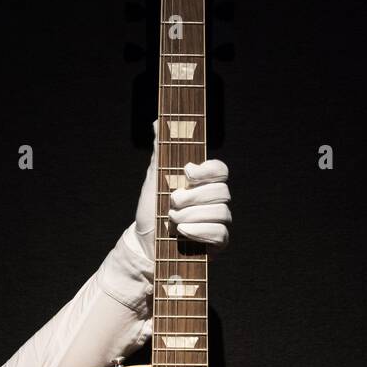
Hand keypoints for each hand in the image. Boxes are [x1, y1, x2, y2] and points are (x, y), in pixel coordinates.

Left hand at [135, 117, 230, 253]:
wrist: (144, 244)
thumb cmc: (151, 211)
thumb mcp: (153, 180)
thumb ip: (160, 152)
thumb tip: (157, 123)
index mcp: (203, 183)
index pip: (220, 170)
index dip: (208, 170)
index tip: (187, 172)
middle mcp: (215, 201)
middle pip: (221, 191)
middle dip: (194, 197)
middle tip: (172, 202)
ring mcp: (218, 221)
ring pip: (221, 212)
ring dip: (192, 215)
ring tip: (172, 220)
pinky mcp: (218, 243)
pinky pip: (220, 233)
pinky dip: (199, 231)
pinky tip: (183, 232)